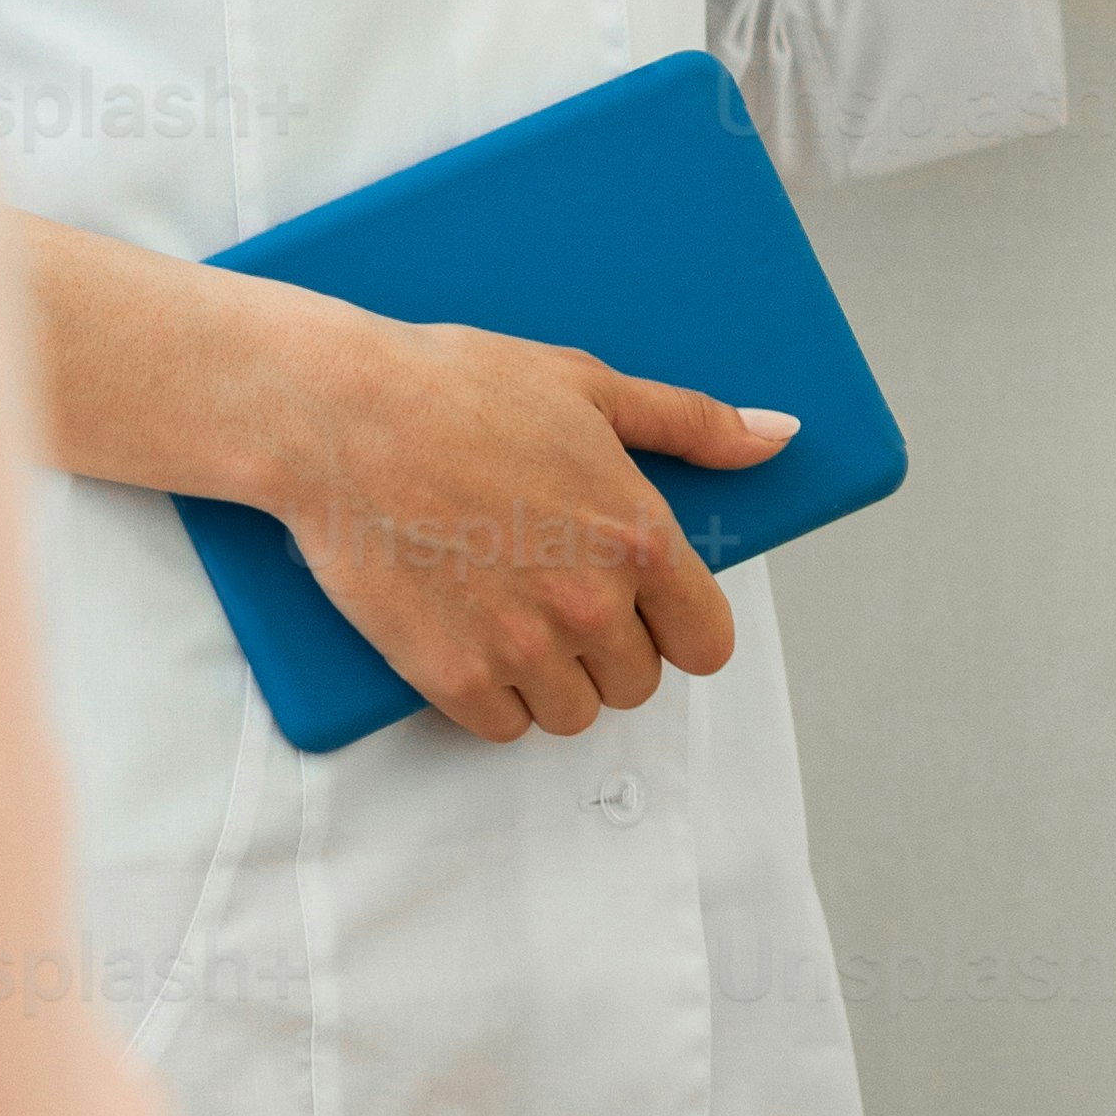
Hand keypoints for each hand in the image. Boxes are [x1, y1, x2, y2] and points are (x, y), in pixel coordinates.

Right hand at [267, 310, 799, 740]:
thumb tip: (778, 436)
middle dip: (606, 647)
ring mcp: (523, 648)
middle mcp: (593, 604)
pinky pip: (504, 728)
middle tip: (552, 590)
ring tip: (506, 611)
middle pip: (637, 684)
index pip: (707, 644)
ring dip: (549, 679)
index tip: (645, 610)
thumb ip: (692, 423)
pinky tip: (465, 635)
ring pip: (573, 714)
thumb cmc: (455, 388)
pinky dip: (489, 697)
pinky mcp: (454, 678)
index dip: (678, 628)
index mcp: (640, 536)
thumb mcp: (589, 386)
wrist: (337, 415)